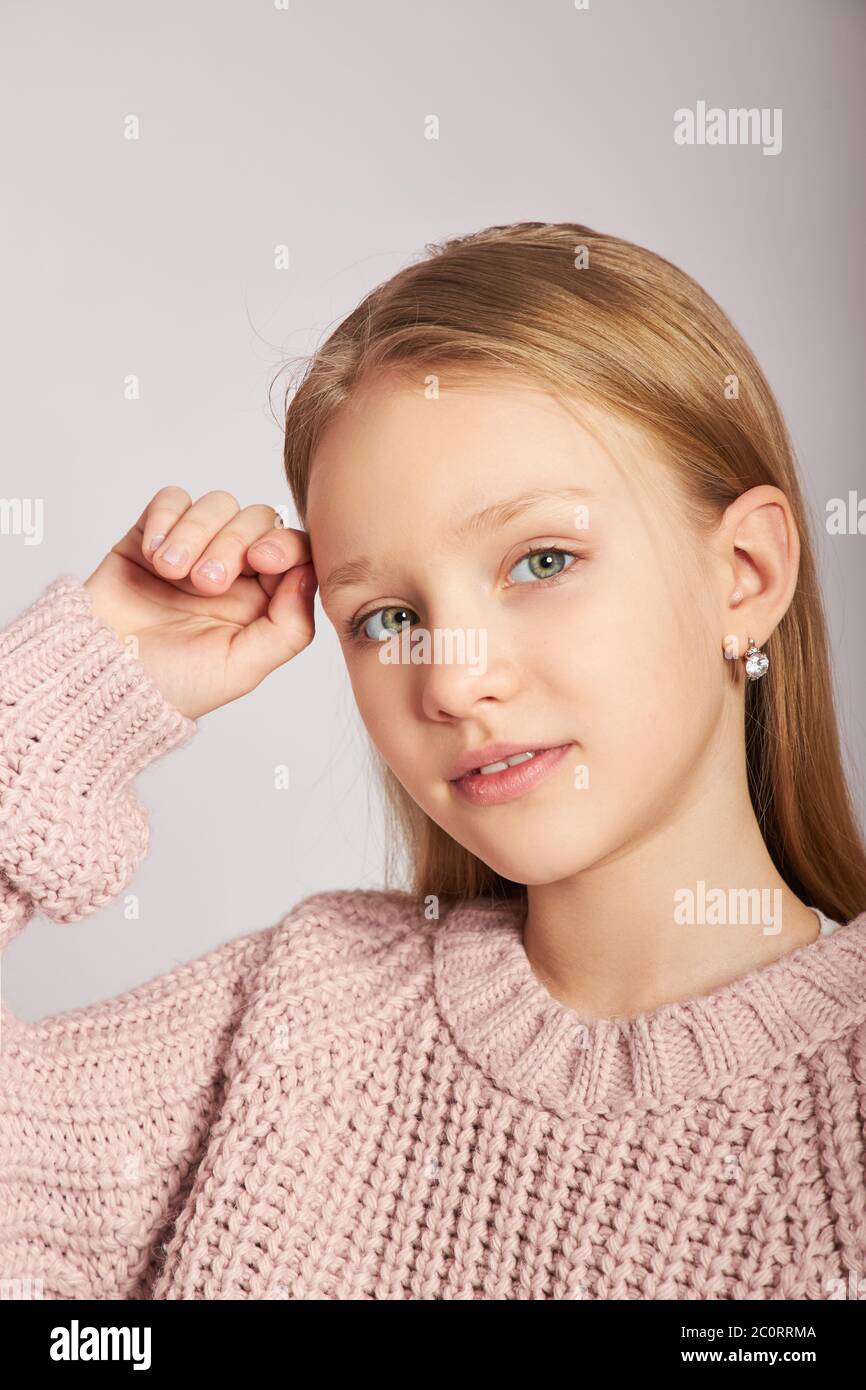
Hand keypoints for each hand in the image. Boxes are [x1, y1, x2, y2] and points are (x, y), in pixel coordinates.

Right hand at [83, 486, 316, 719]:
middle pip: (256, 519)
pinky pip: (172, 499)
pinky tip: (152, 555)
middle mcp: (233, 570)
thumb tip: (308, 573)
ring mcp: (193, 549)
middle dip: (232, 543)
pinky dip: (165, 519)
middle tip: (205, 583)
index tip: (262, 561)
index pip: (293, 549)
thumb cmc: (173, 684)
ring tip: (170, 572)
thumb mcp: (242, 667)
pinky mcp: (152, 535)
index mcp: (263, 599)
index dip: (284, 544)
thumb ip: (288, 626)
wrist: (103, 677)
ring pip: (217, 504)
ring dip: (196, 533)